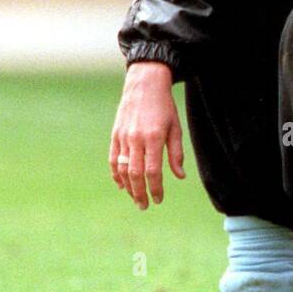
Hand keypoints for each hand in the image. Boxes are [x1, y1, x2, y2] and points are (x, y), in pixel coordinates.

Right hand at [109, 62, 183, 209]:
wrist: (144, 84)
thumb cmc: (164, 107)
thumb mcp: (175, 128)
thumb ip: (176, 153)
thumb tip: (180, 176)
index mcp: (154, 137)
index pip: (153, 171)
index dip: (156, 189)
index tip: (159, 199)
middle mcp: (136, 138)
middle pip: (135, 174)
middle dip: (140, 193)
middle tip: (144, 206)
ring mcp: (123, 137)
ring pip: (121, 169)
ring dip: (128, 187)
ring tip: (135, 198)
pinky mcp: (115, 134)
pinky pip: (112, 159)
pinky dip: (115, 174)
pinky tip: (121, 185)